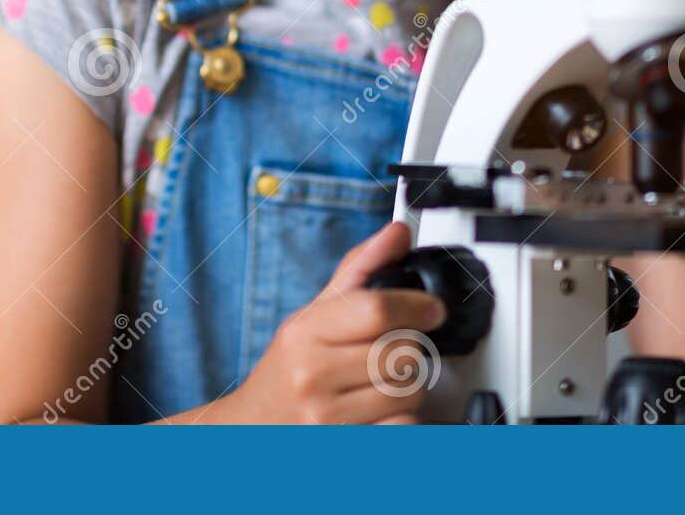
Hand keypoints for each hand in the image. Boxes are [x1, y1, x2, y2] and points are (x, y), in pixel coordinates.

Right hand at [222, 221, 446, 423]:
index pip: (376, 310)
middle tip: (395, 353)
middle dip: (410, 351)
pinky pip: (404, 431)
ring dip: (408, 389)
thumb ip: (360, 269)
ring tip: (383, 385)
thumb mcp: (314, 314)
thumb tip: (397, 233)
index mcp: (305, 332)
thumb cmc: (287, 371)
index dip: (416, 306)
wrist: (252, 429)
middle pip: (402, 353)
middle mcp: (312, 375)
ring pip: (409, 394)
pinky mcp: (346, 450)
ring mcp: (327, 420)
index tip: (432, 310)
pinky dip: (402, 423)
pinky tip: (380, 414)